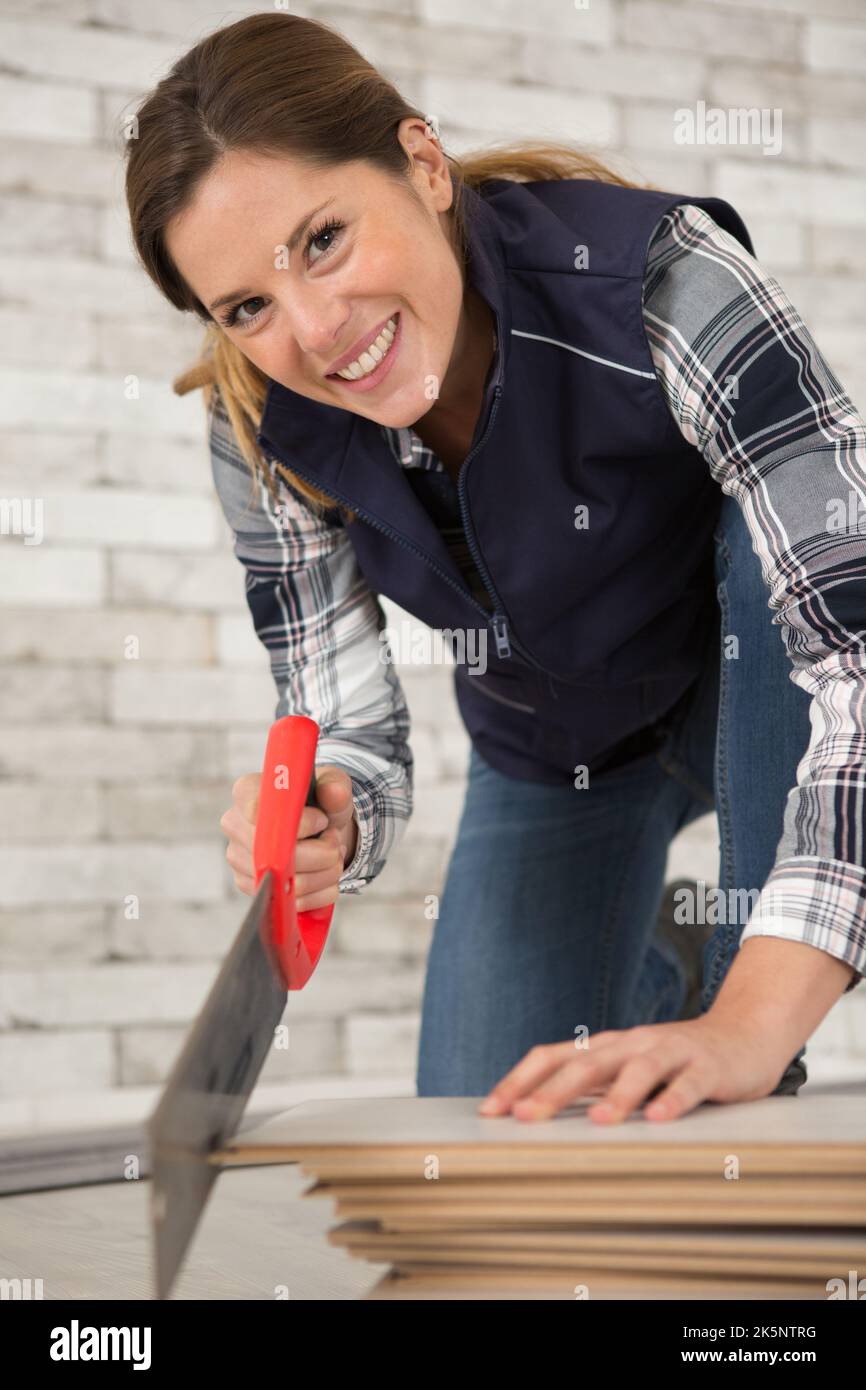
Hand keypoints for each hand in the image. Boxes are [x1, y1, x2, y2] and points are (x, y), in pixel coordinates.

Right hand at [219, 764, 358, 909]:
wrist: (319, 830)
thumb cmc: (318, 802)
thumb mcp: (332, 786)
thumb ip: (335, 786)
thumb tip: (334, 792)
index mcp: (246, 792)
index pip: (257, 810)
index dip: (297, 823)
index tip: (321, 822)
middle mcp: (235, 825)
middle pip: (276, 854)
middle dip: (320, 852)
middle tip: (334, 840)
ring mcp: (239, 860)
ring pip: (289, 881)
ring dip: (325, 872)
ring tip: (333, 856)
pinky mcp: (253, 887)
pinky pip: (293, 901)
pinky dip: (320, 891)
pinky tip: (324, 874)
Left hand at [478, 1014, 790, 1124]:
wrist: (742, 1035)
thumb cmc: (673, 1062)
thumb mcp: (624, 1070)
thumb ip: (589, 1088)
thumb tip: (533, 1115)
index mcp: (605, 1046)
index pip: (552, 1056)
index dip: (520, 1080)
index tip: (491, 1110)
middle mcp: (631, 1044)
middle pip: (586, 1063)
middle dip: (553, 1092)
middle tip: (524, 1118)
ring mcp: (669, 1052)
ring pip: (639, 1070)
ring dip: (617, 1095)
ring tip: (598, 1122)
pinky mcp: (706, 1066)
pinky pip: (688, 1084)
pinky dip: (673, 1100)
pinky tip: (659, 1120)